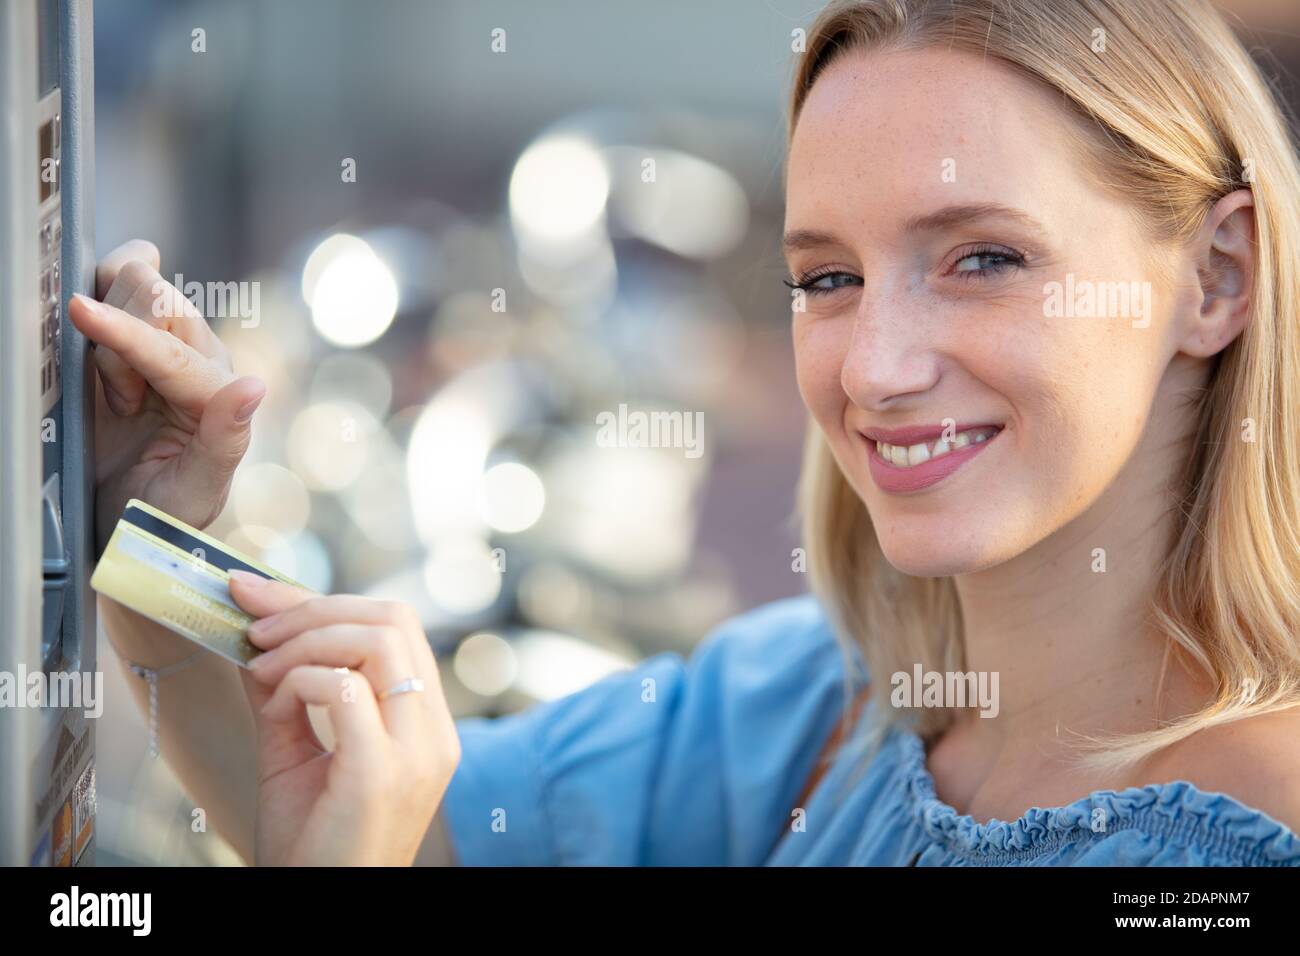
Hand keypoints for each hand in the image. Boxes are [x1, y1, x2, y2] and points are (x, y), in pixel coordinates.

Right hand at [66, 240, 264, 551]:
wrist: (124, 516)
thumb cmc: (164, 511)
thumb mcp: (196, 492)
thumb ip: (224, 441)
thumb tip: (253, 387)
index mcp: (218, 394)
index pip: (172, 350)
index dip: (125, 334)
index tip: (80, 311)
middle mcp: (199, 359)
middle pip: (158, 297)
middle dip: (119, 340)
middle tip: (121, 406)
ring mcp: (163, 343)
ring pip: (135, 282)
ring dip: (108, 326)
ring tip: (117, 396)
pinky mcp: (129, 335)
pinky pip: (114, 287)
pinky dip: (99, 300)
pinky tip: (97, 352)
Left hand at [228, 572, 460, 865]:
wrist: (319, 909)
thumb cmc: (311, 843)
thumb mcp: (294, 750)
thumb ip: (284, 690)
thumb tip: (254, 628)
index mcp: (424, 723)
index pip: (395, 626)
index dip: (323, 600)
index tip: (258, 598)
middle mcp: (433, 732)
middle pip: (394, 618)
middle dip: (313, 608)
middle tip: (255, 631)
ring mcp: (416, 752)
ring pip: (379, 639)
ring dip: (305, 639)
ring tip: (260, 668)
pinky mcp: (383, 774)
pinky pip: (347, 689)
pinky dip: (301, 680)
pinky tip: (273, 703)